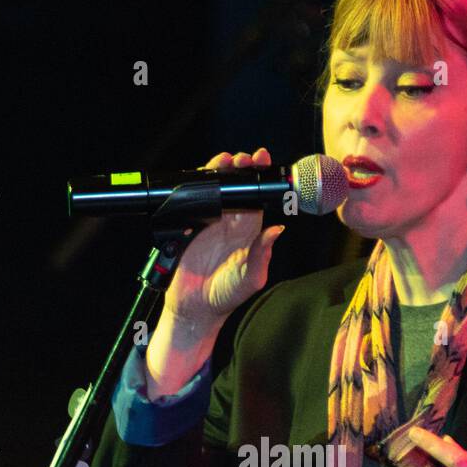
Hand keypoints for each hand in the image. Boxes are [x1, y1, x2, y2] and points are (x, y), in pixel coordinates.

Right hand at [162, 147, 285, 327]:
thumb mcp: (249, 278)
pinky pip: (193, 200)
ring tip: (224, 160)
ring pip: (215, 189)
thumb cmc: (226, 296)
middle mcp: (230, 223)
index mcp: (249, 232)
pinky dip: (196, 187)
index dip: (261, 177)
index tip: (263, 159)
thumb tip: (277, 230)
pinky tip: (202, 177)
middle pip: (237, 187)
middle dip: (240, 167)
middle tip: (242, 158)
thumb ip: (261, 255)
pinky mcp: (189, 226)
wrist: (194, 309)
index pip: (257, 197)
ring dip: (219, 172)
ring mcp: (209, 223)